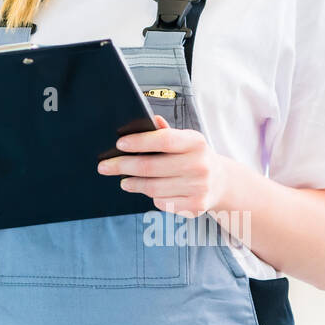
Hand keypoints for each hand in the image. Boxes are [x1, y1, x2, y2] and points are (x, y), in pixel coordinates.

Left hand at [97, 115, 230, 217]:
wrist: (220, 182)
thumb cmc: (193, 156)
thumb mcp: (185, 139)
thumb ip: (166, 132)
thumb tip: (151, 119)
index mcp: (196, 142)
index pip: (163, 140)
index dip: (139, 142)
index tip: (119, 144)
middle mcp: (200, 165)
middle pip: (152, 167)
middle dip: (124, 166)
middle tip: (105, 167)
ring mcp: (199, 187)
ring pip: (154, 188)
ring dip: (133, 184)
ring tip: (123, 181)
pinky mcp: (195, 206)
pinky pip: (163, 202)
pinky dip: (151, 196)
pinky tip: (145, 190)